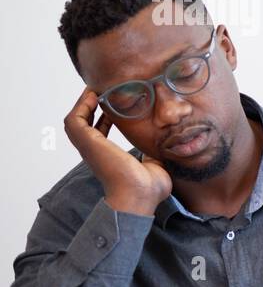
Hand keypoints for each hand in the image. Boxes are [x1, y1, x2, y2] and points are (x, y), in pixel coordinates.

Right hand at [64, 88, 171, 215]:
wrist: (141, 196)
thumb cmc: (149, 188)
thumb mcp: (154, 163)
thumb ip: (153, 152)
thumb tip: (162, 144)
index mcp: (109, 157)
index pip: (100, 133)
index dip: (104, 119)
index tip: (115, 107)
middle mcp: (96, 152)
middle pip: (84, 125)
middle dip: (91, 107)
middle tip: (102, 93)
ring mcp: (89, 147)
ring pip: (76, 121)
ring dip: (83, 104)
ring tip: (96, 91)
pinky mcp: (87, 143)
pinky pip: (75, 119)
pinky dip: (81, 106)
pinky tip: (94, 97)